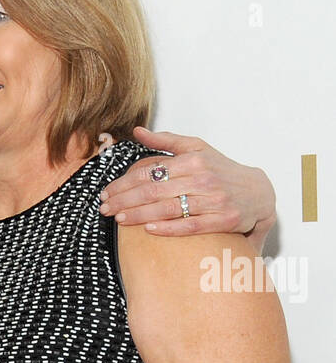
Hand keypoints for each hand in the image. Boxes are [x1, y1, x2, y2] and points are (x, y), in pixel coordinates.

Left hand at [99, 127, 275, 247]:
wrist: (259, 192)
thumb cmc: (222, 170)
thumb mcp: (197, 149)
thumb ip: (167, 141)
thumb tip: (138, 131)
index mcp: (193, 160)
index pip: (149, 171)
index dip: (123, 183)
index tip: (106, 192)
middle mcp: (203, 179)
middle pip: (154, 190)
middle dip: (124, 200)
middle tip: (104, 208)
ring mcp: (214, 201)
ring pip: (169, 208)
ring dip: (139, 215)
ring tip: (118, 219)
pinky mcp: (223, 221)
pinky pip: (191, 226)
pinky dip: (169, 228)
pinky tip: (149, 230)